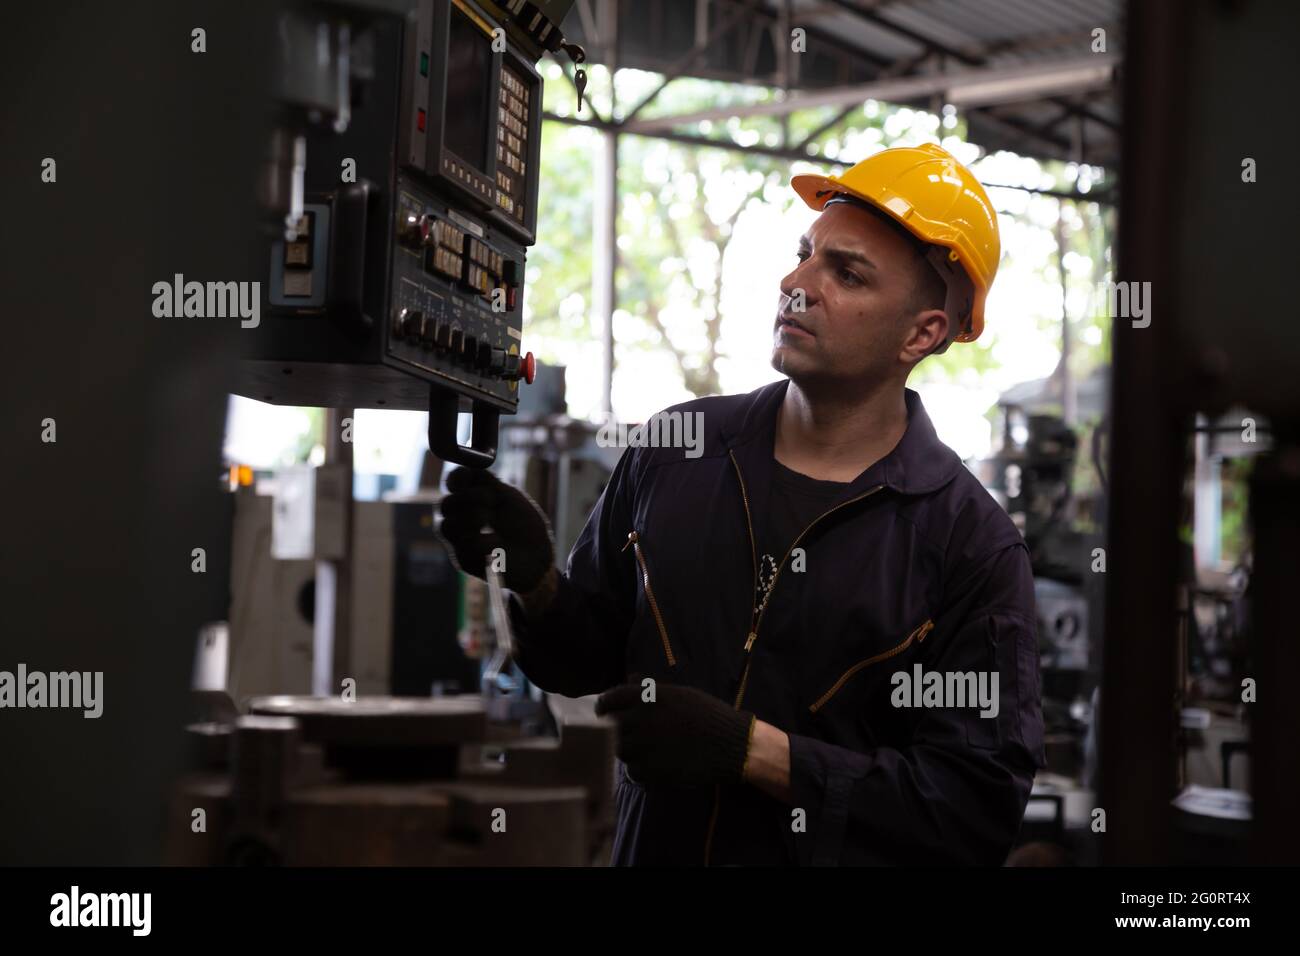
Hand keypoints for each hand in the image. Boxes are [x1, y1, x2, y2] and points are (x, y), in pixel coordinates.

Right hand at [438, 468, 554, 593]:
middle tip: (491, 500)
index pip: (453, 484)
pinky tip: (498, 542)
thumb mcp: (511, 498)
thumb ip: (489, 483)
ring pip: (445, 527)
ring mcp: (460, 539)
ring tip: (489, 519)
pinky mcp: (465, 560)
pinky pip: (462, 547)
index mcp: (472, 499)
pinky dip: (482, 541)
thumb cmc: (526, 526)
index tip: (468, 477)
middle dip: (467, 497)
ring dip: (469, 518)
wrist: (538, 556)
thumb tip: (468, 468)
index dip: (456, 478)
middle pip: (445, 504)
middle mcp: (461, 518)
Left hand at [595, 680, 754, 787]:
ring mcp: (646, 746)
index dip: (604, 706)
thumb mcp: (680, 694)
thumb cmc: (708, 715)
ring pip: (620, 750)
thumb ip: (651, 689)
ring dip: (627, 750)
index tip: (604, 712)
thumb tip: (630, 679)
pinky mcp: (653, 771)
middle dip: (614, 730)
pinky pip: (633, 771)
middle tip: (623, 734)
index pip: (610, 699)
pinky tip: (653, 766)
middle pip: (611, 727)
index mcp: (649, 697)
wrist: (733, 744)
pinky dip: (639, 770)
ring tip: (642, 750)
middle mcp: (643, 719)